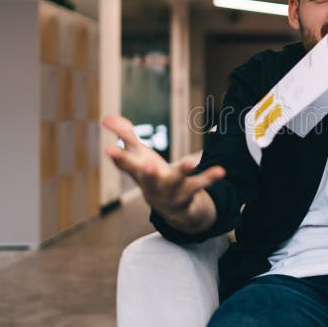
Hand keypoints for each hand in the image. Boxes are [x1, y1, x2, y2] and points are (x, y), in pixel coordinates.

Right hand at [101, 114, 224, 233]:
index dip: (118, 157)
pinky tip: (221, 171)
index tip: (108, 150)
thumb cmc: (150, 176)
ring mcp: (171, 191)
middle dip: (147, 174)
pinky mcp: (189, 193)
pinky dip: (210, 177)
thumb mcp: (138, 155)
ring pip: (176, 182)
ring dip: (182, 172)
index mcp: (139, 174)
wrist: (169, 208)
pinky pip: (200, 184)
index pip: (126, 165)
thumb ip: (125, 135)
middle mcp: (153, 185)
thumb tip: (106, 118)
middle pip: (149, 180)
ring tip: (191, 161)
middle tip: (148, 166)